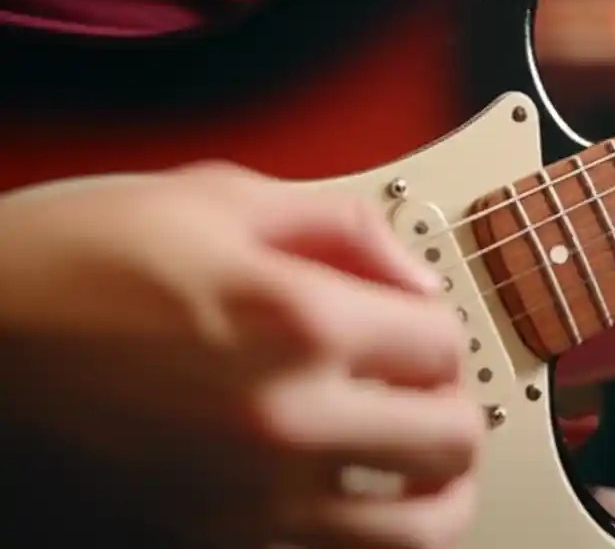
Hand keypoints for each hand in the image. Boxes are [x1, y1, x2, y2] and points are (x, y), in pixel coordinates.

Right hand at [0, 162, 482, 548]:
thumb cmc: (62, 265)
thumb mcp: (205, 199)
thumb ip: (337, 226)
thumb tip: (411, 274)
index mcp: (297, 320)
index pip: (441, 340)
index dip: (439, 326)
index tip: (417, 326)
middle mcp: (287, 420)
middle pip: (450, 439)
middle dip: (454, 407)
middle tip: (432, 393)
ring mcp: (251, 500)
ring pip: (415, 532)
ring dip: (437, 494)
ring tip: (428, 472)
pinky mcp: (212, 547)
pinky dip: (363, 537)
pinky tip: (347, 503)